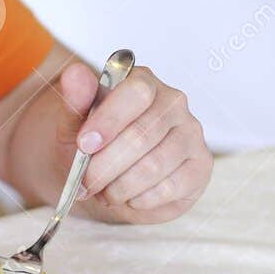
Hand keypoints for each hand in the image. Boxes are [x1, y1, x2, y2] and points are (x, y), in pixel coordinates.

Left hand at [53, 61, 211, 223]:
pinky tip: (130, 196)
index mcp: (142, 82)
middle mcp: (173, 103)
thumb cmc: (94, 145)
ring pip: (154, 166)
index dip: (108, 121)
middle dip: (105, 166)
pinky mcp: (200, 166)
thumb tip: (74, 74)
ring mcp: (191, 134)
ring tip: (105, 191)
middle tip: (86, 182)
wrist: (108, 177)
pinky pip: (170, 188)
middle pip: (141, 136)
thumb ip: (75, 100)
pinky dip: (140, 199)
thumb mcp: (74, 124)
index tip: (84, 145)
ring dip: (120, 187)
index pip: (136, 93)